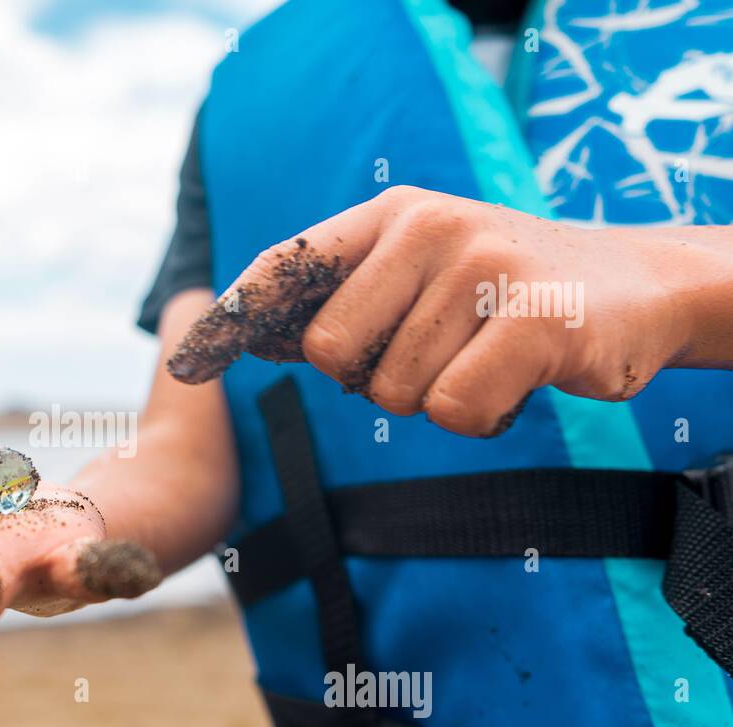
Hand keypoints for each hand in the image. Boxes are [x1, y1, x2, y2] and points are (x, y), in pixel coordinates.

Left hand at [168, 185, 710, 436]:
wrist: (634, 285)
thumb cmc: (505, 291)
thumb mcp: (422, 271)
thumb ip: (347, 297)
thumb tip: (247, 334)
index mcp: (390, 215)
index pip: (288, 265)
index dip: (233, 316)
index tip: (186, 365)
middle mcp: (429, 227)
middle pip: (332, 353)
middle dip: (370, 380)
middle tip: (431, 359)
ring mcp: (483, 267)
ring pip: (395, 392)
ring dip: (434, 398)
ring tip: (484, 358)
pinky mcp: (534, 318)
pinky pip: (453, 410)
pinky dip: (479, 417)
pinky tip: (512, 381)